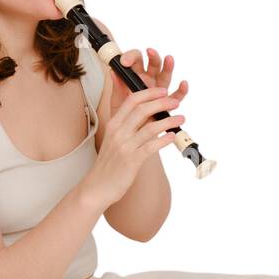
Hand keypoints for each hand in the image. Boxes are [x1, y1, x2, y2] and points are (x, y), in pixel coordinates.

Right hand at [83, 86, 181, 209]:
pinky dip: (164, 140)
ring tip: (181, 118)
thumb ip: (126, 125)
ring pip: (150, 127)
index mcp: (113, 124)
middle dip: (162, 103)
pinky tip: (172, 137)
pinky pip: (151, 147)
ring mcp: (124, 146)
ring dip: (169, 121)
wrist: (97, 186)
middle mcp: (118, 132)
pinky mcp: (131, 161)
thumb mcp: (113, 139)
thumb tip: (143, 112)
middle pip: (142, 110)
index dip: (149, 93)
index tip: (162, 91)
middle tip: (175, 102)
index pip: (131, 101)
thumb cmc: (109, 163)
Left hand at [109, 47, 188, 117]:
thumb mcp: (117, 102)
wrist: (130, 134)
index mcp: (134, 76)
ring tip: (169, 59)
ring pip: (165, 75)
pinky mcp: (168, 102)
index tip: (125, 62)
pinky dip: (181, 90)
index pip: (135, 60)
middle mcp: (148, 80)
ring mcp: (159, 90)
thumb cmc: (123, 117)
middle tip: (149, 52)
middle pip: (153, 64)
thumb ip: (117, 87)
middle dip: (152, 57)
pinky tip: (183, 84)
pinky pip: (176, 95)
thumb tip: (112, 72)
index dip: (131, 57)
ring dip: (168, 67)